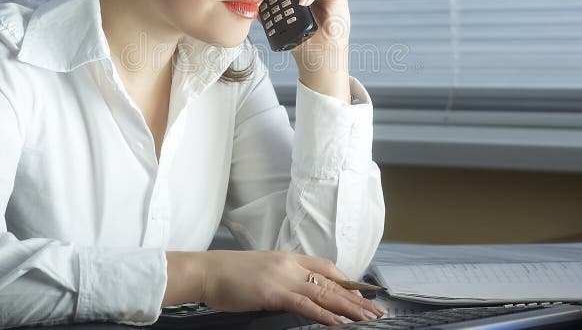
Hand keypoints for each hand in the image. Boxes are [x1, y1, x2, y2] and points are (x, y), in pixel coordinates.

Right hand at [200, 250, 385, 325]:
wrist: (205, 271)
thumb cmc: (228, 274)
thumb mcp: (261, 270)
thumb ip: (282, 279)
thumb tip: (298, 294)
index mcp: (287, 258)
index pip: (325, 267)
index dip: (347, 280)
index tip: (362, 292)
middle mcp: (289, 265)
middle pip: (331, 281)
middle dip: (356, 297)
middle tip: (376, 310)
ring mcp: (282, 277)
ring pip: (324, 293)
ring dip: (348, 307)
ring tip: (367, 318)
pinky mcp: (272, 292)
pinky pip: (304, 304)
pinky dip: (323, 314)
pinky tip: (337, 322)